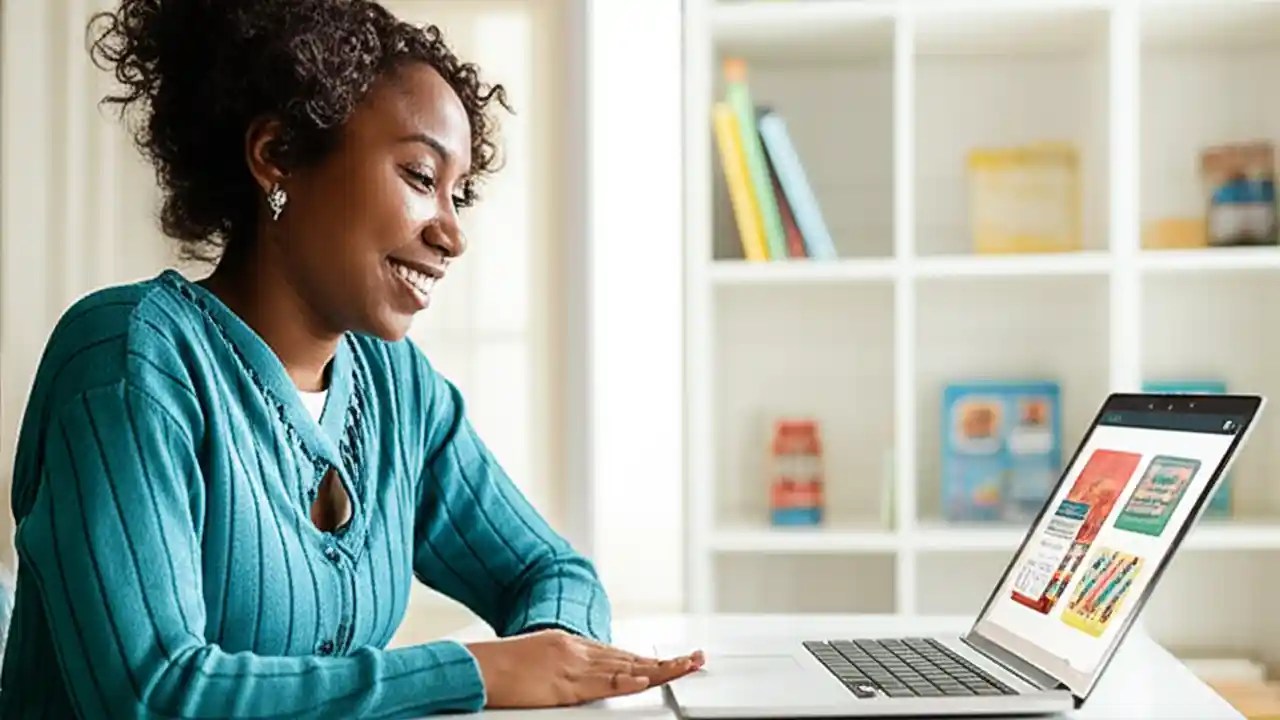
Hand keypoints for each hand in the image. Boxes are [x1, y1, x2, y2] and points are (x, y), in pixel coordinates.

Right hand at [465, 629, 704, 707]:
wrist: (474, 666)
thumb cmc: (497, 669)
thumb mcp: (535, 661)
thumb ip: (560, 668)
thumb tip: (576, 680)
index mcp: (569, 645)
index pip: (618, 653)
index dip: (648, 658)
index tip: (672, 660)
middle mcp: (575, 650)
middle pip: (629, 656)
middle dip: (664, 660)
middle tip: (695, 659)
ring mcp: (570, 666)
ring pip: (624, 667)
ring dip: (658, 668)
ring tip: (686, 667)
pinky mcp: (562, 684)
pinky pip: (600, 684)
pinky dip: (625, 680)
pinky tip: (644, 678)